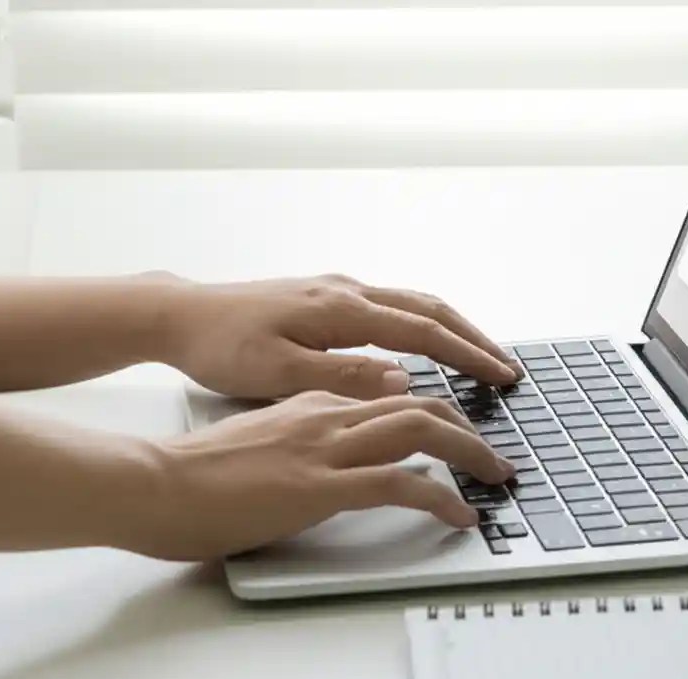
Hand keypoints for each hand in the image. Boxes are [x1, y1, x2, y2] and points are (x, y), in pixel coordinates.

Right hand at [133, 391, 513, 560]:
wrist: (151, 483)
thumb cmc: (194, 471)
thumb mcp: (260, 439)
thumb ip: (302, 434)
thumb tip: (333, 449)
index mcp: (312, 402)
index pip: (392, 394)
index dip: (437, 410)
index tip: (462, 428)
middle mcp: (327, 414)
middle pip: (420, 402)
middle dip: (469, 425)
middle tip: (496, 454)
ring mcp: (326, 447)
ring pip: (421, 430)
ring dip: (470, 453)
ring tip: (497, 476)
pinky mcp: (321, 485)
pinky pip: (400, 484)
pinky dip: (441, 499)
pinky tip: (460, 515)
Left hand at [165, 274, 521, 399]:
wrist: (180, 314)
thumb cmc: (221, 347)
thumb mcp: (276, 372)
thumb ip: (342, 376)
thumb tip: (403, 379)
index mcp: (342, 310)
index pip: (424, 331)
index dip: (468, 355)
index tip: (502, 376)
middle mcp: (348, 292)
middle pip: (432, 309)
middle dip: (474, 338)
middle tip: (507, 368)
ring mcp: (339, 291)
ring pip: (415, 303)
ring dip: (454, 329)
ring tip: (480, 356)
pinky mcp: (327, 297)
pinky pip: (393, 307)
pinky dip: (426, 324)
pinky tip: (427, 344)